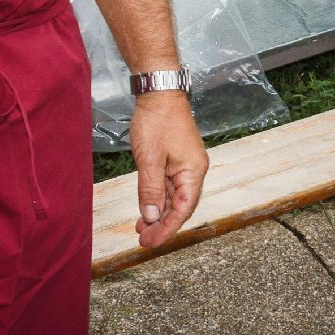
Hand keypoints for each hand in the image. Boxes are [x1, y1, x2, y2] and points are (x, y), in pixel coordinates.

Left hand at [131, 92, 208, 249]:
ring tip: (141, 229)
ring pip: (173, 197)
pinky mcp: (175, 159)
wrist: (158, 92)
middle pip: (180, 206)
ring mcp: (185, 165)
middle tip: (142, 240)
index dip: (167, 229)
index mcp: (193, 171)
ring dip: (158, 213)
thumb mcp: (149, 159)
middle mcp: (193, 170)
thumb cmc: (156, 121)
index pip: (183, 209)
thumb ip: (150, 190)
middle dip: (162, 224)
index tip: (151, 243)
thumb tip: (151, 217)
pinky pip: (168, 186)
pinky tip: (145, 208)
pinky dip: (157, 199)